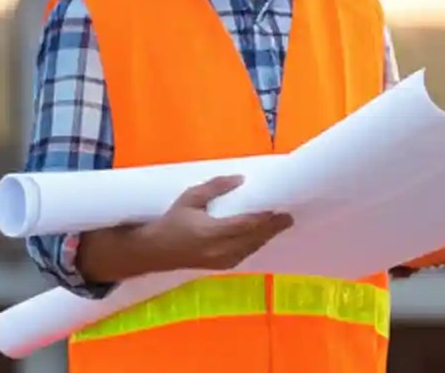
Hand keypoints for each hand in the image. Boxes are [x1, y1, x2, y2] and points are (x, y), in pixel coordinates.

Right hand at [137, 175, 294, 271]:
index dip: (265, 217)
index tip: (279, 207)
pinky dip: (256, 244)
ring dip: (267, 236)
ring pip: (252, 247)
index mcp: (211, 232)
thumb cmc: (172, 222)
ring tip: (281, 223)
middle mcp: (219, 249)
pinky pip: (245, 254)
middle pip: (254, 238)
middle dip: (273, 227)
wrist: (155, 251)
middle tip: (289, 216)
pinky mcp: (221, 266)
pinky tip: (263, 235)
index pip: (245, 225)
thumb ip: (215, 187)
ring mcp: (221, 261)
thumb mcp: (190, 198)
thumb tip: (240, 179)